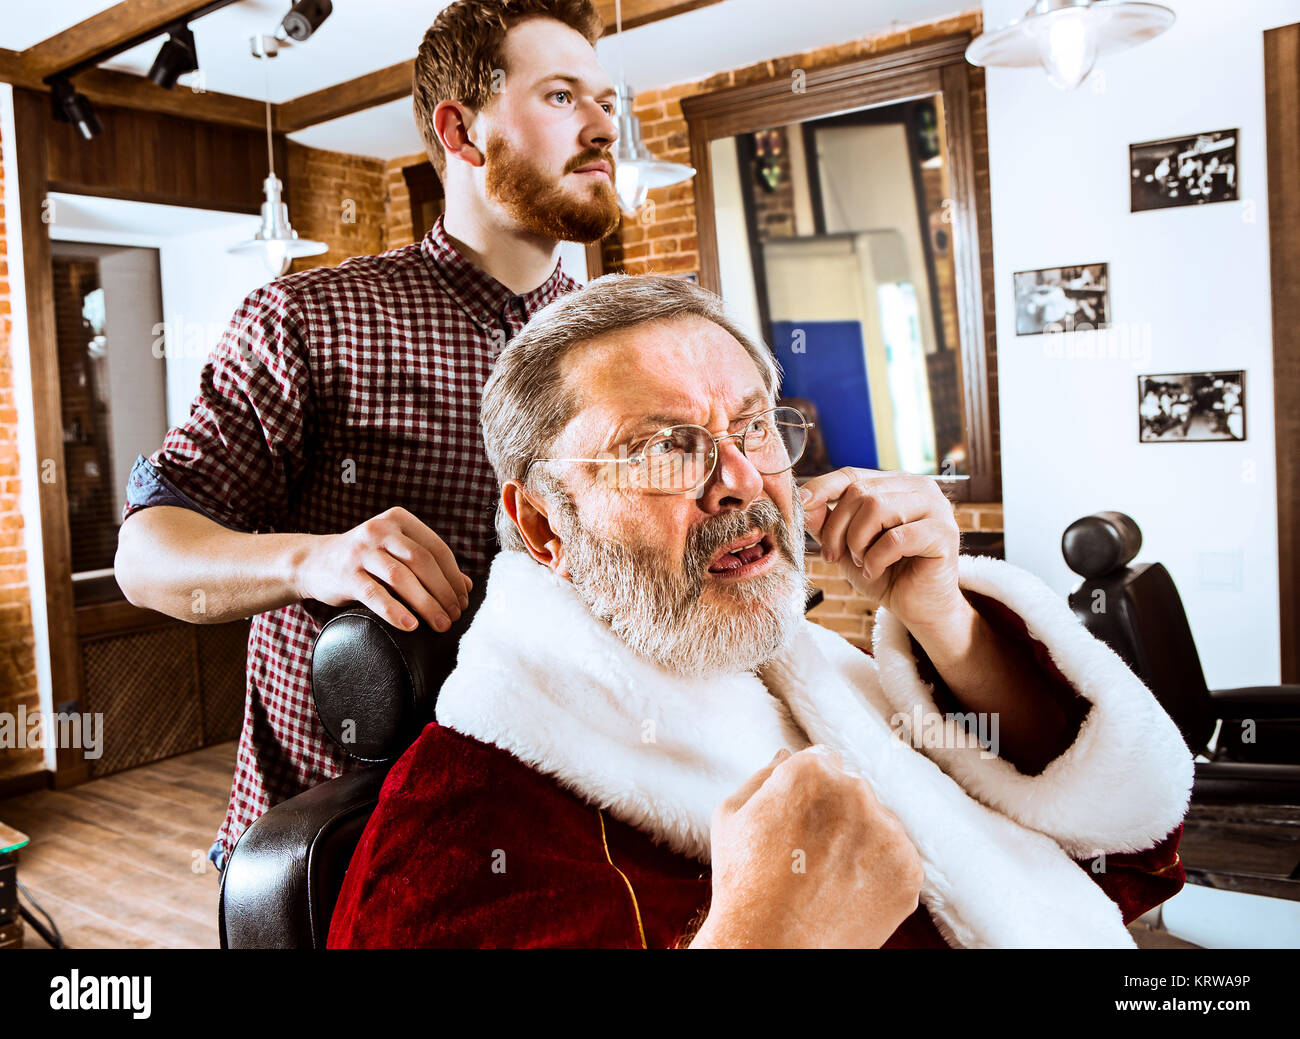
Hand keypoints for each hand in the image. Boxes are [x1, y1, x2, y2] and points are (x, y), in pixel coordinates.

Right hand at [294, 506, 472, 631]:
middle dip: (444, 592)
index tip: (464, 600)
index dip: (454, 576)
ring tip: (441, 624)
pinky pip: (375, 594)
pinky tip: (411, 626)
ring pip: (402, 577)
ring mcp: (361, 550)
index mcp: (399, 520)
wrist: (313, 562)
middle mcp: (380, 530)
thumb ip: (429, 563)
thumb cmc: (366, 560)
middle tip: (455, 616)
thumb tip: (467, 586)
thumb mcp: (396, 553)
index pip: (436, 548)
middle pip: (423, 562)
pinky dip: (396, 611)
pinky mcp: (346, 574)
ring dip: (426, 604)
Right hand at [691, 746, 924, 948]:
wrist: (771, 948)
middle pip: (852, 791)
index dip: (807, 793)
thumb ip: (762, 777)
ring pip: (877, 824)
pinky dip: (878, 873)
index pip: (823, 762)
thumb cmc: (742, 883)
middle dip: (835, 814)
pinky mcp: (908, 869)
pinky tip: (847, 892)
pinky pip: (896, 858)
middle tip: (807, 855)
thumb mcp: (731, 816)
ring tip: (826, 878)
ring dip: (860, 841)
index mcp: (810, 770)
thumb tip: (788, 757)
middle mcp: (855, 792)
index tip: (797, 823)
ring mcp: (886, 831)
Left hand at [799, 467, 962, 628]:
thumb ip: (827, 522)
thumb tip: (803, 500)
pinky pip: (896, 538)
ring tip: (861, 562)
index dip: (823, 487)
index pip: (852, 475)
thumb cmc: (885, 573)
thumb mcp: (846, 546)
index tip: (802, 503)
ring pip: (877, 508)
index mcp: (896, 484)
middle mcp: (919, 488)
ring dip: (858, 542)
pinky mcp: (944, 533)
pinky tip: (875, 570)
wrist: (918, 608)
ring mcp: (936, 508)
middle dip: (838, 529)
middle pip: (861, 492)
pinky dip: (876, 558)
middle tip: (836, 556)